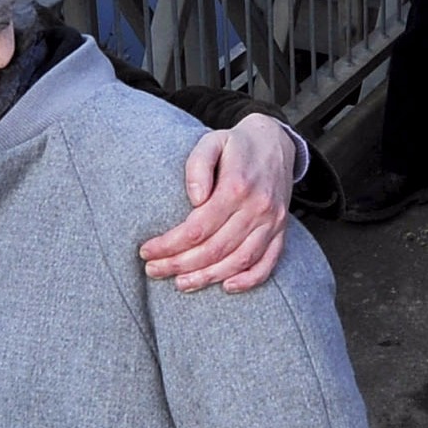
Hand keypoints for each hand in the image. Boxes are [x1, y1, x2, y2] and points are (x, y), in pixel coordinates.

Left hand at [145, 118, 295, 291]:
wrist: (276, 141)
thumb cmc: (236, 144)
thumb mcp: (212, 142)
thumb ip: (198, 165)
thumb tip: (194, 198)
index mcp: (236, 187)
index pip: (197, 228)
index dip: (169, 245)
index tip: (147, 251)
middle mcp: (257, 208)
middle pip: (215, 249)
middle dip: (180, 265)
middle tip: (153, 270)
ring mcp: (272, 222)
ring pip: (239, 261)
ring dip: (208, 277)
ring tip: (181, 283)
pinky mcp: (281, 230)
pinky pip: (268, 262)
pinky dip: (249, 280)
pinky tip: (226, 286)